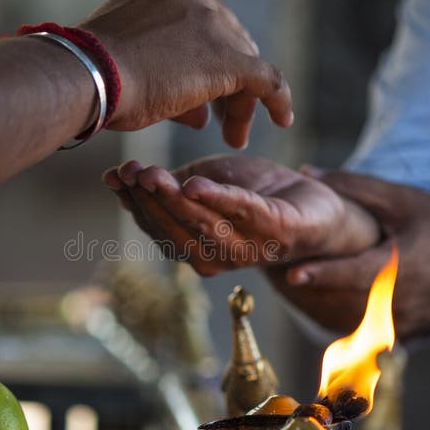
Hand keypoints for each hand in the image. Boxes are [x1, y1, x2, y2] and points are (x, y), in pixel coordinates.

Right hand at [79, 0, 291, 148]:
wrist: (87, 76)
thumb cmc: (92, 76)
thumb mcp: (128, 63)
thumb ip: (164, 75)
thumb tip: (196, 113)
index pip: (200, 26)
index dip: (202, 62)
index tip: (196, 96)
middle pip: (225, 42)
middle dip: (224, 84)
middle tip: (218, 122)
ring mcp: (213, 23)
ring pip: (243, 64)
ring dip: (239, 101)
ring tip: (233, 135)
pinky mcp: (229, 58)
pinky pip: (267, 79)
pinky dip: (277, 100)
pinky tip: (283, 119)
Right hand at [102, 155, 378, 275]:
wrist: (315, 202)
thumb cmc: (256, 194)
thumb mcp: (205, 183)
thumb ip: (169, 185)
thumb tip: (115, 177)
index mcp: (198, 248)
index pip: (158, 230)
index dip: (135, 205)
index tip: (115, 177)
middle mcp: (220, 257)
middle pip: (177, 231)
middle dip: (150, 201)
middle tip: (132, 172)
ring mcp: (250, 247)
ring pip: (204, 224)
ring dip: (175, 201)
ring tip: (153, 175)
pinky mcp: (278, 230)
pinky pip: (244, 212)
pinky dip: (219, 199)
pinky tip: (195, 184)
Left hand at [277, 171, 429, 338]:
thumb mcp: (405, 201)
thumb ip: (357, 188)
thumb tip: (308, 174)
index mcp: (402, 267)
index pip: (356, 275)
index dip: (323, 274)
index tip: (292, 274)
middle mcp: (398, 303)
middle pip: (341, 301)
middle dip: (304, 289)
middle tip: (268, 270)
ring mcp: (398, 325)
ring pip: (345, 319)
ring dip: (311, 304)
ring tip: (278, 282)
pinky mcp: (397, 335)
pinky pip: (355, 328)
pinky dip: (329, 314)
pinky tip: (306, 297)